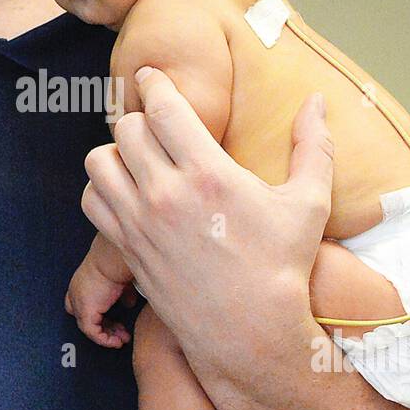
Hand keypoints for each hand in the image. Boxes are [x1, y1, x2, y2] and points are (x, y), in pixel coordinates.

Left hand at [65, 255, 136, 347]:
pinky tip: (117, 341)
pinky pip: (92, 333)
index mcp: (81, 284)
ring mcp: (78, 304)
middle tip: (120, 334)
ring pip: (89, 328)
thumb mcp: (120, 281)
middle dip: (105, 328)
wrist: (111, 260)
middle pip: (86, 319)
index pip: (79, 305)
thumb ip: (123, 294)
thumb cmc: (116, 264)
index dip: (95, 315)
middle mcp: (76, 294)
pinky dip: (105, 339)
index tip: (110, 321)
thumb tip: (129, 304)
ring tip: (122, 340)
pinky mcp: (85, 312)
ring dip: (107, 336)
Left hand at [79, 66, 333, 385]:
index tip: (154, 76)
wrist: (251, 333)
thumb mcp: (308, 202)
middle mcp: (167, 195)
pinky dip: (102, 188)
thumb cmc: (283, 267)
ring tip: (139, 157)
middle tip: (158, 125)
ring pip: (98, 161)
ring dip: (115, 152)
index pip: (163, 107)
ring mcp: (141, 224)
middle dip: (142, 119)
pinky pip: (92, 200)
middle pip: (127, 128)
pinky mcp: (127, 249)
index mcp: (210, 174)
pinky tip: (127, 191)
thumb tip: (317, 101)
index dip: (155, 83)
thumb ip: (314, 146)